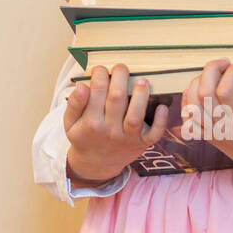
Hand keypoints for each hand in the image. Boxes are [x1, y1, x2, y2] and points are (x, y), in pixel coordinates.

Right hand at [62, 63, 169, 183]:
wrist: (96, 164)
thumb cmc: (84, 137)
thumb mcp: (70, 123)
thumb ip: (74, 104)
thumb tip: (82, 86)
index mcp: (91, 123)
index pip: (96, 92)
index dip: (100, 75)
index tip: (101, 69)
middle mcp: (110, 131)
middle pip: (116, 99)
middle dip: (120, 77)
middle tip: (121, 67)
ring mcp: (127, 138)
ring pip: (136, 115)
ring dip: (141, 95)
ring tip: (142, 80)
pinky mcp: (142, 144)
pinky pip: (154, 133)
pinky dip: (161, 121)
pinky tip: (162, 106)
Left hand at [180, 57, 232, 182]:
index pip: (226, 90)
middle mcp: (222, 126)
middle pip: (204, 92)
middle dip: (212, 69)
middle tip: (226, 61)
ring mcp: (211, 131)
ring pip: (192, 101)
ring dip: (199, 80)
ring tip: (215, 72)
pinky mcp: (207, 134)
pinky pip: (188, 115)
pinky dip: (188, 97)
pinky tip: (199, 87)